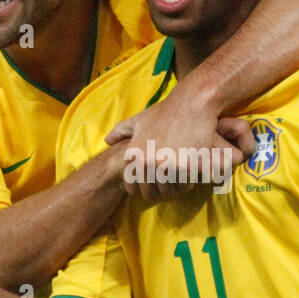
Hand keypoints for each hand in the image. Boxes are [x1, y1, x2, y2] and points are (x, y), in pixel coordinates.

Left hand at [106, 96, 254, 199]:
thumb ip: (122, 131)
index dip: (145, 188)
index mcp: (133, 155)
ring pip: (168, 192)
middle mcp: (146, 162)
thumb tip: (107, 140)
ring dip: (176, 186)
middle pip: (151, 193)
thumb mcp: (139, 120)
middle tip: (172, 178)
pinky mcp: (183, 167)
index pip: (133, 188)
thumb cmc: (166, 112)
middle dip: (161, 189)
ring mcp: (164, 166)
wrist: (191, 104)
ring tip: (182, 174)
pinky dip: (189, 181)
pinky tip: (191, 170)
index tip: (156, 181)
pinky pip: (184, 185)